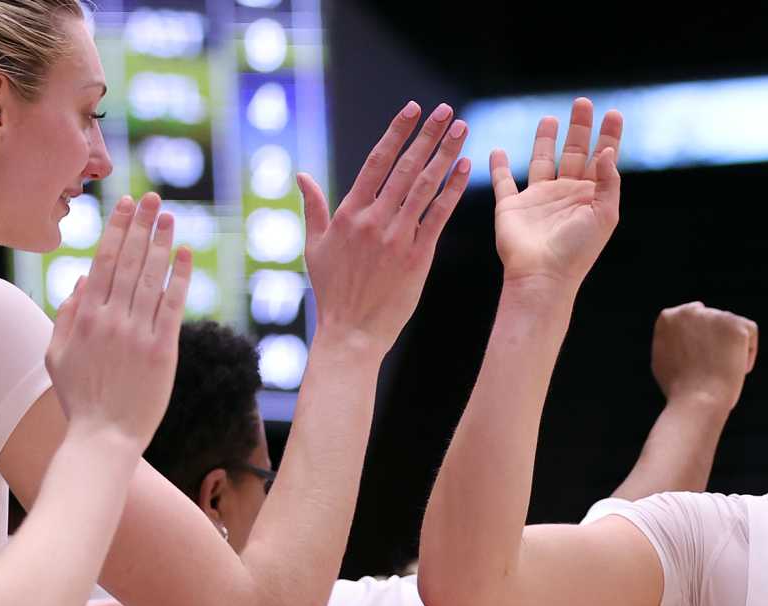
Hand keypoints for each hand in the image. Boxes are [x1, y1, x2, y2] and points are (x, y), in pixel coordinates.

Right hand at [46, 194, 194, 449]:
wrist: (103, 437)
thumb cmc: (78, 400)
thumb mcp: (56, 356)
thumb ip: (66, 315)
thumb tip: (82, 280)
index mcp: (84, 316)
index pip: (103, 260)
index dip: (116, 228)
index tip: (126, 203)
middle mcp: (111, 319)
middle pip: (129, 260)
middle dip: (141, 224)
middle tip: (153, 198)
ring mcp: (138, 333)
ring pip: (151, 277)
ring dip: (162, 242)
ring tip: (170, 216)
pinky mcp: (162, 350)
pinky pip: (173, 305)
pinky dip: (180, 277)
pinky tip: (186, 254)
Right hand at [297, 103, 469, 350]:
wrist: (350, 332)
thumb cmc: (332, 292)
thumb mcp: (315, 247)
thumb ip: (314, 208)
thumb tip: (302, 175)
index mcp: (349, 212)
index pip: (376, 161)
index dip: (397, 133)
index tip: (413, 110)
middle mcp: (374, 219)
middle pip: (406, 167)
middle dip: (428, 135)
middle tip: (446, 111)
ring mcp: (397, 237)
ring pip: (425, 186)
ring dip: (446, 155)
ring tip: (462, 129)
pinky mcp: (417, 256)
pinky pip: (438, 216)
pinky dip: (453, 190)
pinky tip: (465, 169)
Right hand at [490, 98, 622, 290]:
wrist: (542, 274)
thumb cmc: (577, 250)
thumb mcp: (604, 214)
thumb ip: (608, 181)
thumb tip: (607, 151)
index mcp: (588, 196)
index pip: (601, 159)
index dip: (608, 136)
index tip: (613, 113)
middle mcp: (564, 194)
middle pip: (573, 152)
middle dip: (579, 128)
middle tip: (582, 102)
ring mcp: (537, 199)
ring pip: (542, 160)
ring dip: (545, 139)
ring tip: (550, 118)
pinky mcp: (511, 205)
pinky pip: (503, 181)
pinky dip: (498, 166)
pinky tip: (497, 151)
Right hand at [652, 302, 757, 409]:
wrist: (696, 400)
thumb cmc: (680, 390)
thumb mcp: (663, 360)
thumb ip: (673, 342)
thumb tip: (683, 335)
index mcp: (668, 318)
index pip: (692, 320)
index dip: (699, 342)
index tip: (701, 361)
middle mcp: (689, 311)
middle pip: (712, 322)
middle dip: (716, 343)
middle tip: (715, 369)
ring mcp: (712, 315)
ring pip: (730, 328)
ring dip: (730, 349)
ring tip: (722, 373)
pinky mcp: (735, 324)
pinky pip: (749, 333)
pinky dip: (748, 353)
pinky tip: (737, 369)